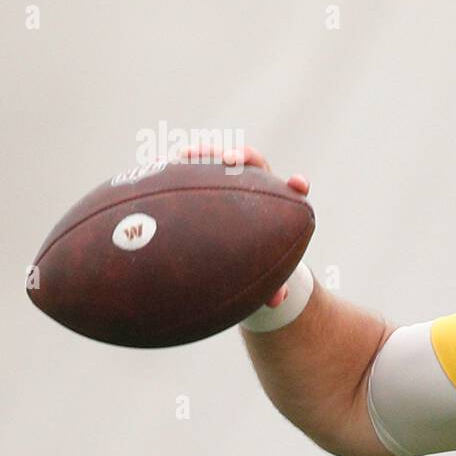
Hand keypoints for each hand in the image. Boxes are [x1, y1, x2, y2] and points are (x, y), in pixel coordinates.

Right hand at [176, 144, 309, 307]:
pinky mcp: (203, 181)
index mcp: (276, 205)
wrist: (235, 254)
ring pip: (217, 159)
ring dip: (204, 153)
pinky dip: (177, 166)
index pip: (291, 190)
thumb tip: (277, 302)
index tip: (298, 184)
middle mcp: (254, 186)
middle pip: (254, 163)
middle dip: (243, 158)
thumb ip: (274, 286)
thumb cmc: (255, 263)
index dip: (295, 186)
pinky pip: (190, 169)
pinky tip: (157, 167)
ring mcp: (227, 180)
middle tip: (230, 160)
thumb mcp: (264, 275)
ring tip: (185, 155)